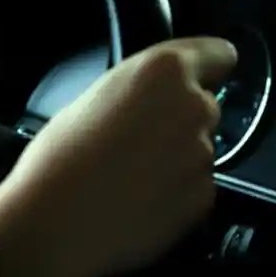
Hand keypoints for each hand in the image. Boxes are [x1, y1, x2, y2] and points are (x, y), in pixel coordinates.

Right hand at [6, 37, 236, 276]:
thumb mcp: (90, 98)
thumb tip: (144, 102)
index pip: (218, 53)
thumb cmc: (59, 157)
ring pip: (197, 149)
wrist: (57, 223)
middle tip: (137, 139)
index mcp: (164, 70)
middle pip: (203, 106)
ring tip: (130, 176)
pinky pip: (195, 188)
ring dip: (174, 159)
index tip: (199, 75)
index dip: (207, 67)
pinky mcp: (203, 198)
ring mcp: (203, 155)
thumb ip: (133, 92)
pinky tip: (137, 201)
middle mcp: (194, 107)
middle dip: (179, 120)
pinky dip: (175, 194)